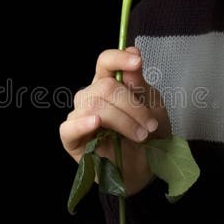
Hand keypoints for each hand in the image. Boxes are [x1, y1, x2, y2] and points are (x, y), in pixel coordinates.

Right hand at [59, 46, 170, 195]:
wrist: (147, 171)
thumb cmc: (149, 137)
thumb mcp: (154, 108)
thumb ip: (140, 84)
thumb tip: (132, 53)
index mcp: (109, 85)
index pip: (104, 62)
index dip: (118, 58)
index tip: (137, 62)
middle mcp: (91, 97)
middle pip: (104, 86)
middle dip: (132, 105)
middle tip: (150, 125)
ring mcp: (80, 118)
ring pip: (93, 105)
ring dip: (121, 120)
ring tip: (140, 136)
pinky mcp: (72, 140)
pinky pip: (69, 127)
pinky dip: (82, 123)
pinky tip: (96, 123)